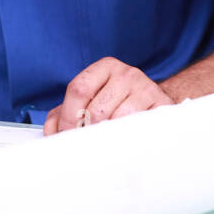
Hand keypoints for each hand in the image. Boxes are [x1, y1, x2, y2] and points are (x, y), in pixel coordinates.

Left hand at [43, 57, 174, 134]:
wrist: (154, 102)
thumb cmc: (116, 103)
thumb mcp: (89, 101)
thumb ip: (63, 113)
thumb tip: (51, 130)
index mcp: (105, 67)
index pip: (79, 89)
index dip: (68, 117)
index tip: (66, 135)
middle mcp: (127, 73)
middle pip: (97, 110)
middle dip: (87, 133)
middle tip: (85, 145)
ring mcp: (146, 88)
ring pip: (118, 122)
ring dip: (108, 139)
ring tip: (105, 145)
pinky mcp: (162, 106)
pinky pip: (138, 129)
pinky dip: (127, 139)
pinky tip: (124, 142)